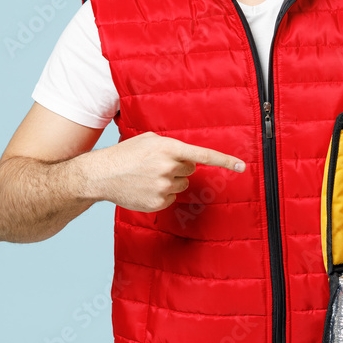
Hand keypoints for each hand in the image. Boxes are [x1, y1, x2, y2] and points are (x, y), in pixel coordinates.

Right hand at [78, 131, 245, 212]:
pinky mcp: (158, 203)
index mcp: (168, 148)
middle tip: (157, 164)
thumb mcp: (149, 140)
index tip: (241, 166)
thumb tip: (189, 156)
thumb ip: (171, 145)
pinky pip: (171, 198)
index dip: (224, 160)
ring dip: (170, 180)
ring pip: (181, 184)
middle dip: (179, 166)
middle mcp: (168, 167)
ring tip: (148, 176)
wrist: (101, 174)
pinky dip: (162, 194)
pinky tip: (145, 188)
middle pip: (190, 169)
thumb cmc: (125, 154)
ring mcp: (163, 187)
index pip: (203, 155)